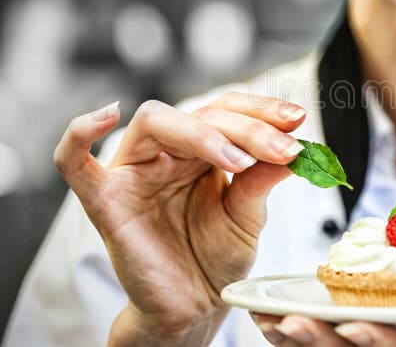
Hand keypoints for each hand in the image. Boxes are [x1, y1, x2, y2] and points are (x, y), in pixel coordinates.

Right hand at [53, 94, 306, 345]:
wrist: (194, 308)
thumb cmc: (216, 258)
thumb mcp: (248, 215)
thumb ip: (262, 178)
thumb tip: (295, 145)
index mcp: (201, 150)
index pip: (227, 110)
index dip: (261, 110)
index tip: (298, 119)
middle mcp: (167, 152)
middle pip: (201, 113)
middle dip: (248, 128)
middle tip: (285, 149)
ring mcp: (134, 172)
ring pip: (156, 122)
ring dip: (203, 133)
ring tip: (240, 161)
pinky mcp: (105, 201)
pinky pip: (74, 162)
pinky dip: (79, 134)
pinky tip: (107, 115)